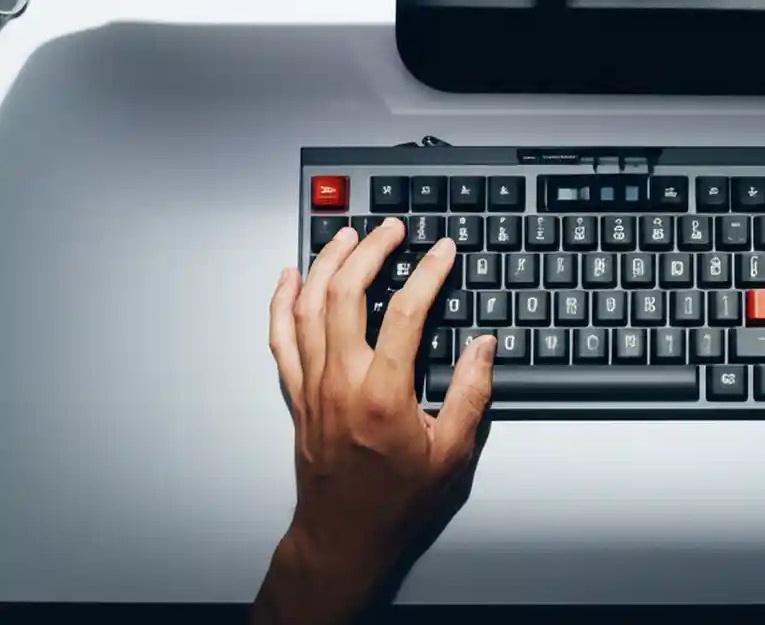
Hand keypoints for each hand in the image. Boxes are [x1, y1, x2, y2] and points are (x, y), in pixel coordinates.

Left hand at [253, 220, 494, 624]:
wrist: (344, 534)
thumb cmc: (396, 501)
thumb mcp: (452, 454)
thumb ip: (470, 395)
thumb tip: (483, 347)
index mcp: (382, 396)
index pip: (403, 313)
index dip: (427, 273)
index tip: (443, 251)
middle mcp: (340, 383)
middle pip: (345, 295)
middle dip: (369, 251)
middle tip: (391, 229)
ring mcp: (312, 385)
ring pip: (307, 307)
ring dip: (325, 264)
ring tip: (346, 236)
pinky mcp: (296, 393)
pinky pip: (280, 337)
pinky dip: (281, 301)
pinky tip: (289, 277)